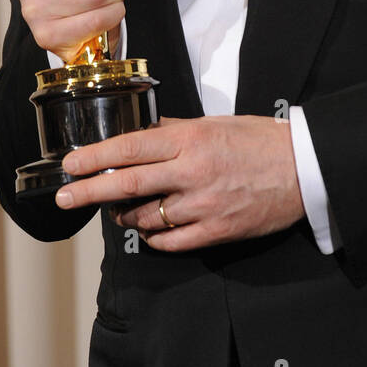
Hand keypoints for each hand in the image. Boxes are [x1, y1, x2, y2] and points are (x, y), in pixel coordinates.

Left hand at [54, 115, 305, 249]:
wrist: (302, 168)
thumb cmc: (259, 141)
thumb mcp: (214, 124)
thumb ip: (175, 131)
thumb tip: (140, 134)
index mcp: (191, 141)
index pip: (130, 148)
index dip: (95, 158)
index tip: (70, 165)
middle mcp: (192, 173)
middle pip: (127, 184)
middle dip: (90, 192)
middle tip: (64, 198)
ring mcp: (204, 205)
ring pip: (147, 218)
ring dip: (126, 217)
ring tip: (119, 212)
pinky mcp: (217, 231)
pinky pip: (171, 242)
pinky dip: (154, 237)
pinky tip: (149, 230)